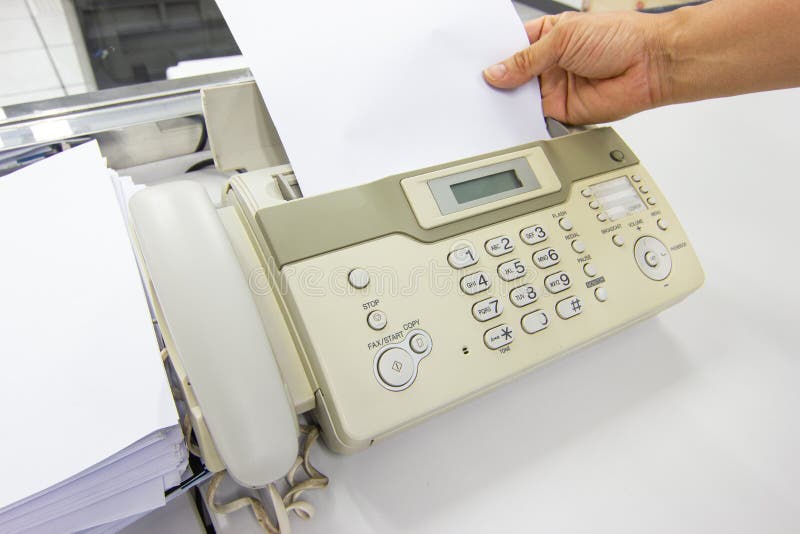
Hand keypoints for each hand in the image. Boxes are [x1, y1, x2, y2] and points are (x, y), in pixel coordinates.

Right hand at [483, 11, 670, 124]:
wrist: (651, 64)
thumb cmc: (620, 37)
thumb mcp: (564, 38)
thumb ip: (527, 59)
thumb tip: (496, 72)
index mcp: (546, 36)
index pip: (510, 47)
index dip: (492, 56)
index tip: (472, 65)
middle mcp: (549, 63)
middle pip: (512, 76)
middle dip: (495, 81)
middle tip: (475, 86)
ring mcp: (554, 88)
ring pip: (520, 99)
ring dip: (507, 101)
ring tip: (487, 101)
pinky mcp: (562, 112)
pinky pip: (535, 118)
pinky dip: (522, 120)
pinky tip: (509, 117)